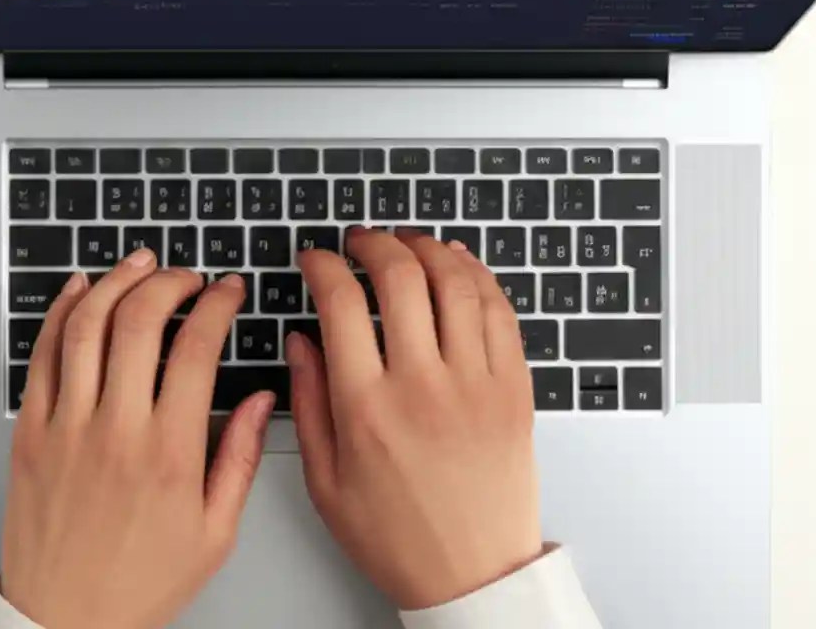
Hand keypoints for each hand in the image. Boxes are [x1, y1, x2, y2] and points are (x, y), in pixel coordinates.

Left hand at [0, 251, 275, 628]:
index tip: (228, 291)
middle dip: (170, 280)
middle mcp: (116, 428)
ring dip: (116, 281)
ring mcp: (66, 426)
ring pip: (86, 325)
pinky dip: (61, 312)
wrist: (64, 620)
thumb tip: (261, 400)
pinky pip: (42, 355)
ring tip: (139, 264)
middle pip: (140, 319)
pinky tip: (80, 290)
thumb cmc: (138, 583)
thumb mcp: (215, 532)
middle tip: (187, 276)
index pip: (198, 346)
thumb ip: (240, 458)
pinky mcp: (30, 432)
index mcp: (169, 451)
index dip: (218, 304)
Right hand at [290, 228, 543, 610]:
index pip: (341, 304)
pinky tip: (458, 265)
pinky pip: (500, 312)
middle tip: (360, 241)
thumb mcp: (326, 482)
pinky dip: (478, 276)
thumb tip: (301, 342)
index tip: (315, 259)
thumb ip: (309, 403)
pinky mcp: (514, 388)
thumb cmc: (398, 538)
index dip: (323, 266)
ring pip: (455, 283)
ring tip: (408, 242)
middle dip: (373, 244)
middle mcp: (423, 385)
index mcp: (366, 408)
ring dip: (427, 248)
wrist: (473, 574)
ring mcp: (475, 383)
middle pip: (400, 277)